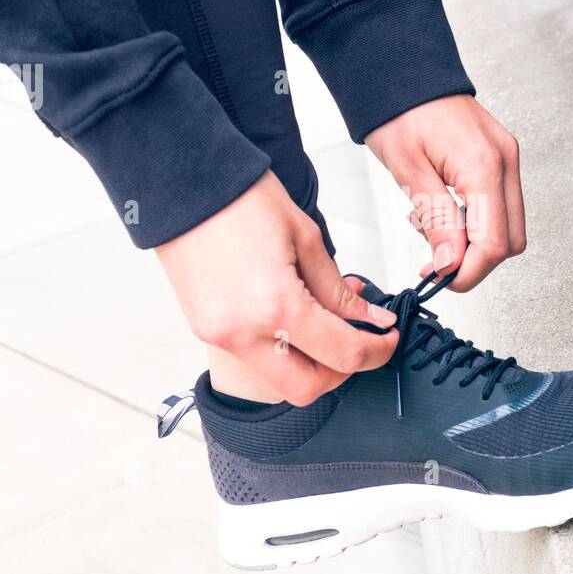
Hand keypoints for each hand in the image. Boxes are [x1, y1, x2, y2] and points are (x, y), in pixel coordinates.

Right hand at [157, 171, 397, 403]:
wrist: (184, 185)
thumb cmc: (241, 198)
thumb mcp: (307, 239)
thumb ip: (339, 291)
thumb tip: (369, 319)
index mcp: (276, 306)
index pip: (343, 354)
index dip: (376, 351)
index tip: (387, 337)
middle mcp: (243, 332)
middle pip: (308, 388)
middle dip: (341, 371)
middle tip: (359, 342)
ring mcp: (220, 336)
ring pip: (278, 380)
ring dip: (310, 364)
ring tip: (325, 326)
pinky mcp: (206, 330)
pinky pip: (253, 357)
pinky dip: (280, 348)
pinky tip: (292, 317)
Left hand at [365, 95, 525, 292]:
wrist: (402, 70)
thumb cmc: (399, 112)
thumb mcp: (409, 171)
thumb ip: (436, 220)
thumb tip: (451, 264)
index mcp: (484, 166)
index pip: (494, 243)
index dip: (468, 271)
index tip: (438, 277)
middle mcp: (505, 162)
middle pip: (511, 240)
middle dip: (474, 259)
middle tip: (433, 255)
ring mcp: (507, 159)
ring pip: (507, 225)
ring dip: (473, 240)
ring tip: (431, 224)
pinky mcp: (500, 158)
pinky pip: (499, 204)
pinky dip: (475, 219)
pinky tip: (443, 208)